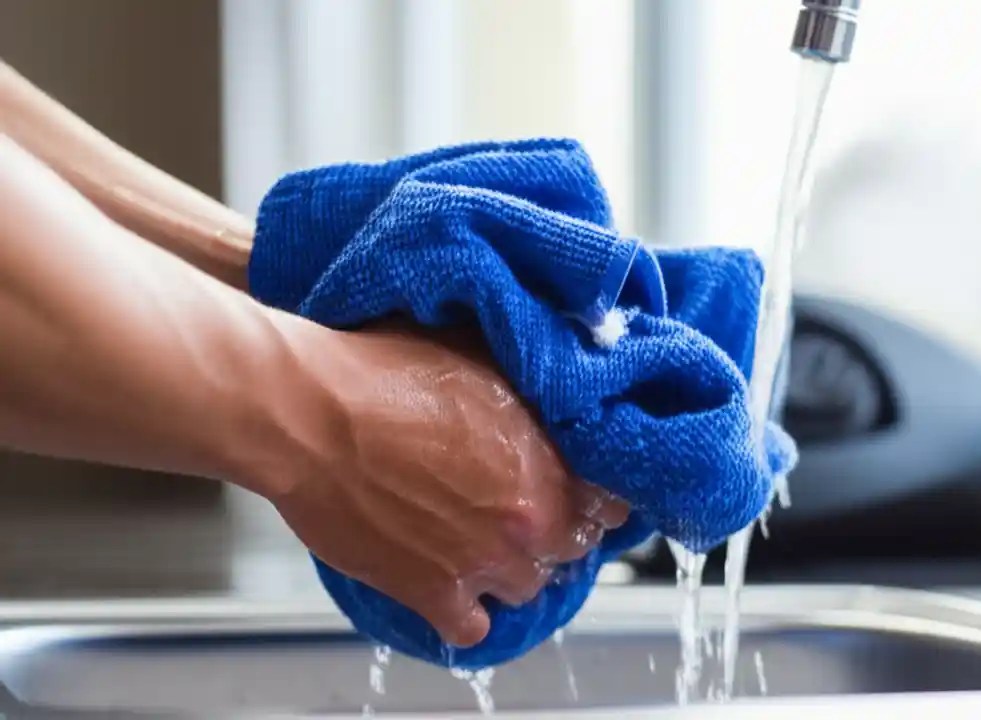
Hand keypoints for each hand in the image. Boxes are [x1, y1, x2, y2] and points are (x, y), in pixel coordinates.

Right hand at [258, 321, 629, 647]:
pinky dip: (466, 612)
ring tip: (483, 539)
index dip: (594, 491)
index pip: (613, 501)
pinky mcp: (430, 593)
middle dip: (554, 527)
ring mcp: (480, 563)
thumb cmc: (386, 371)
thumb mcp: (483, 355)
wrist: (309, 413)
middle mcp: (527, 522)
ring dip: (512, 566)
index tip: (577, 484)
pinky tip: (452, 582)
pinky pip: (472, 629)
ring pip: (527, 586)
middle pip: (572, 547)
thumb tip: (562, 380)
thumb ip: (534, 385)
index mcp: (550, 462)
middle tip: (523, 507)